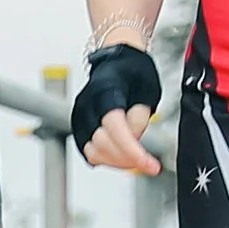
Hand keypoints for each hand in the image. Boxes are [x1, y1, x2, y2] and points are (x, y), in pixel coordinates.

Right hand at [70, 44, 162, 172]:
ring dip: (116, 161)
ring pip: (93, 152)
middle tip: (147, 163)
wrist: (116, 63)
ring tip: (134, 158)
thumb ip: (140, 117)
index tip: (150, 165)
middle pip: (103, 144)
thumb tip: (133, 140)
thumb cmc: (133, 72)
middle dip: (128, 159)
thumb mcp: (148, 90)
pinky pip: (89, 151)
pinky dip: (105, 158)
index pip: (115, 130)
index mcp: (106, 91)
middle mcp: (87, 105)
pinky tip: (120, 156)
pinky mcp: (78, 126)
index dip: (133, 152)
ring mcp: (80, 116)